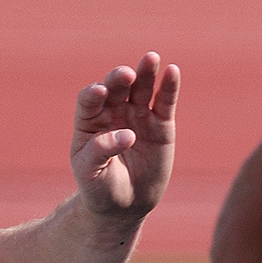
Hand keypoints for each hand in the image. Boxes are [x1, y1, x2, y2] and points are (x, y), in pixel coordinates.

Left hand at [72, 52, 178, 223]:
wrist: (125, 204)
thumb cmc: (100, 188)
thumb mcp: (91, 173)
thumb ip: (101, 151)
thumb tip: (128, 134)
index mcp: (89, 121)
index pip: (89, 100)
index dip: (93, 94)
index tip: (99, 92)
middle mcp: (113, 113)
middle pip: (116, 88)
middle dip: (119, 78)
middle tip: (126, 75)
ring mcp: (138, 116)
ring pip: (141, 88)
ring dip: (145, 72)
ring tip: (150, 58)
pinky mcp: (161, 124)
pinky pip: (165, 102)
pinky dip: (169, 86)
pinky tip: (172, 71)